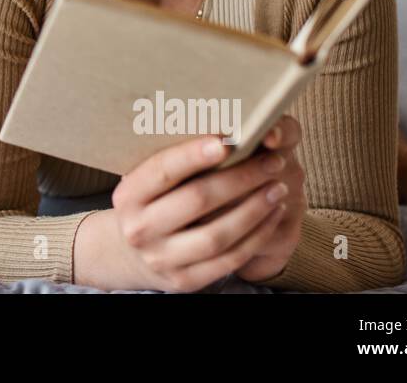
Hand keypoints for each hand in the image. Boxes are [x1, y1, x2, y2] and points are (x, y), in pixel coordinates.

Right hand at [108, 115, 302, 291]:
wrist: (130, 253)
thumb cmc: (150, 201)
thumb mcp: (146, 180)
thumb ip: (174, 160)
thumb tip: (221, 126)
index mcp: (128, 195)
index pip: (162, 171)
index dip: (194, 155)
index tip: (227, 141)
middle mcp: (139, 229)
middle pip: (197, 200)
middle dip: (241, 178)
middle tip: (273, 162)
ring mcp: (161, 259)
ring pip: (217, 235)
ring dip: (255, 209)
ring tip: (279, 187)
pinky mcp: (185, 281)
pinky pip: (228, 260)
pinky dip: (256, 235)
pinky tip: (273, 214)